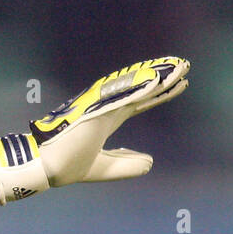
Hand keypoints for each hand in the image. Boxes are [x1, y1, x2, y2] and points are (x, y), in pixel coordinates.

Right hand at [0, 56, 190, 203]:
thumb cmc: (68, 165)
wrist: (47, 166)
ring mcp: (102, 105)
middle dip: (164, 77)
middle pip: (142, 88)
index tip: (178, 84)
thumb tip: (150, 162)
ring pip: (136, 85)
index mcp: (107, 119)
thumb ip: (127, 165)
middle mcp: (107, 107)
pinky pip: (123, 93)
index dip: (159, 94)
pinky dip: (142, 85)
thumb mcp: (106, 168)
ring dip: (158, 74)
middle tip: (185, 65)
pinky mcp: (96, 108)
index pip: (140, 101)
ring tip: (180, 64)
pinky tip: (160, 78)